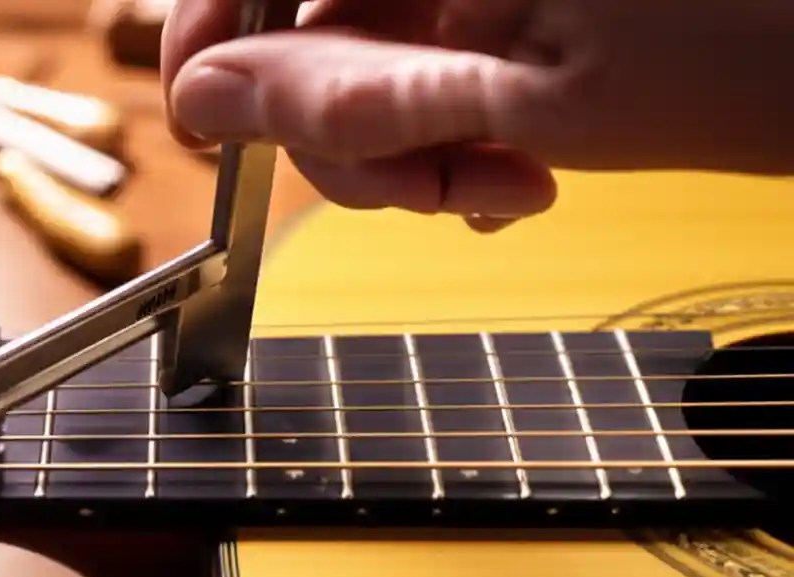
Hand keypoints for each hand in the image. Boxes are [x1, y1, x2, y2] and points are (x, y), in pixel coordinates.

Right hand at [162, 0, 793, 230]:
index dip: (210, 34)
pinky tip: (501, 167)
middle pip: (304, 17)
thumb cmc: (745, 47)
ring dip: (403, 147)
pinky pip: (418, 66)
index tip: (206, 120)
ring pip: (360, 56)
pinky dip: (438, 135)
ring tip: (493, 184)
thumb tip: (207, 99)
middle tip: (422, 189)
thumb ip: (345, 95)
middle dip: (344, 128)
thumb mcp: (518, 95)